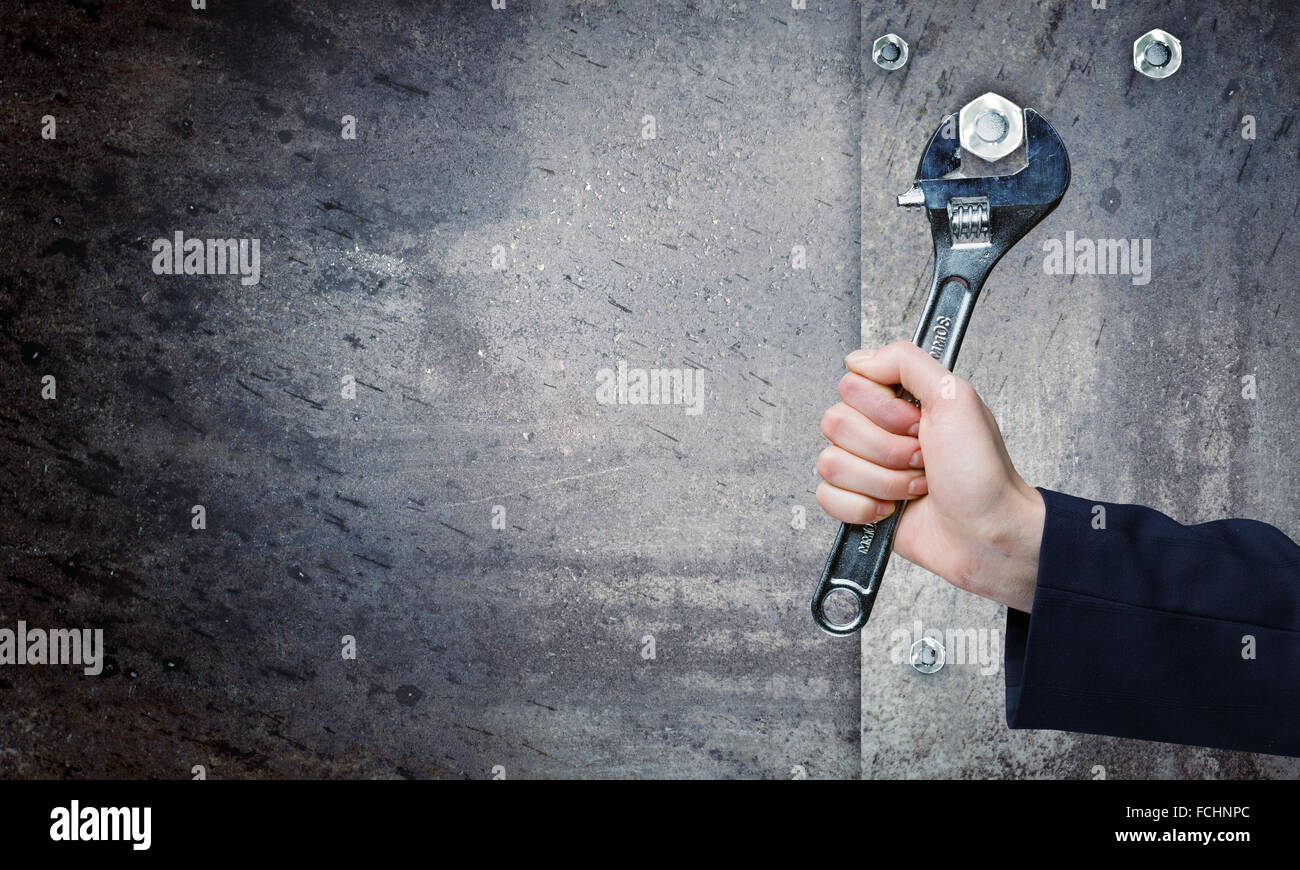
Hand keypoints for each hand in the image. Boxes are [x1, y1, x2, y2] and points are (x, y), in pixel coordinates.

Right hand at [815, 341, 1044, 611]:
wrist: (988, 533)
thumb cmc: (983, 472)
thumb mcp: (956, 398)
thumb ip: (906, 362)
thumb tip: (859, 358)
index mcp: (900, 401)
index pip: (850, 386)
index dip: (883, 410)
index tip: (919, 425)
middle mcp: (879, 431)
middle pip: (835, 423)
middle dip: (886, 449)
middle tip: (923, 458)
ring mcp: (866, 469)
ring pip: (831, 462)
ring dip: (882, 480)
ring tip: (916, 486)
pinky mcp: (858, 504)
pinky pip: (826, 496)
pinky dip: (862, 507)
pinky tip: (892, 509)